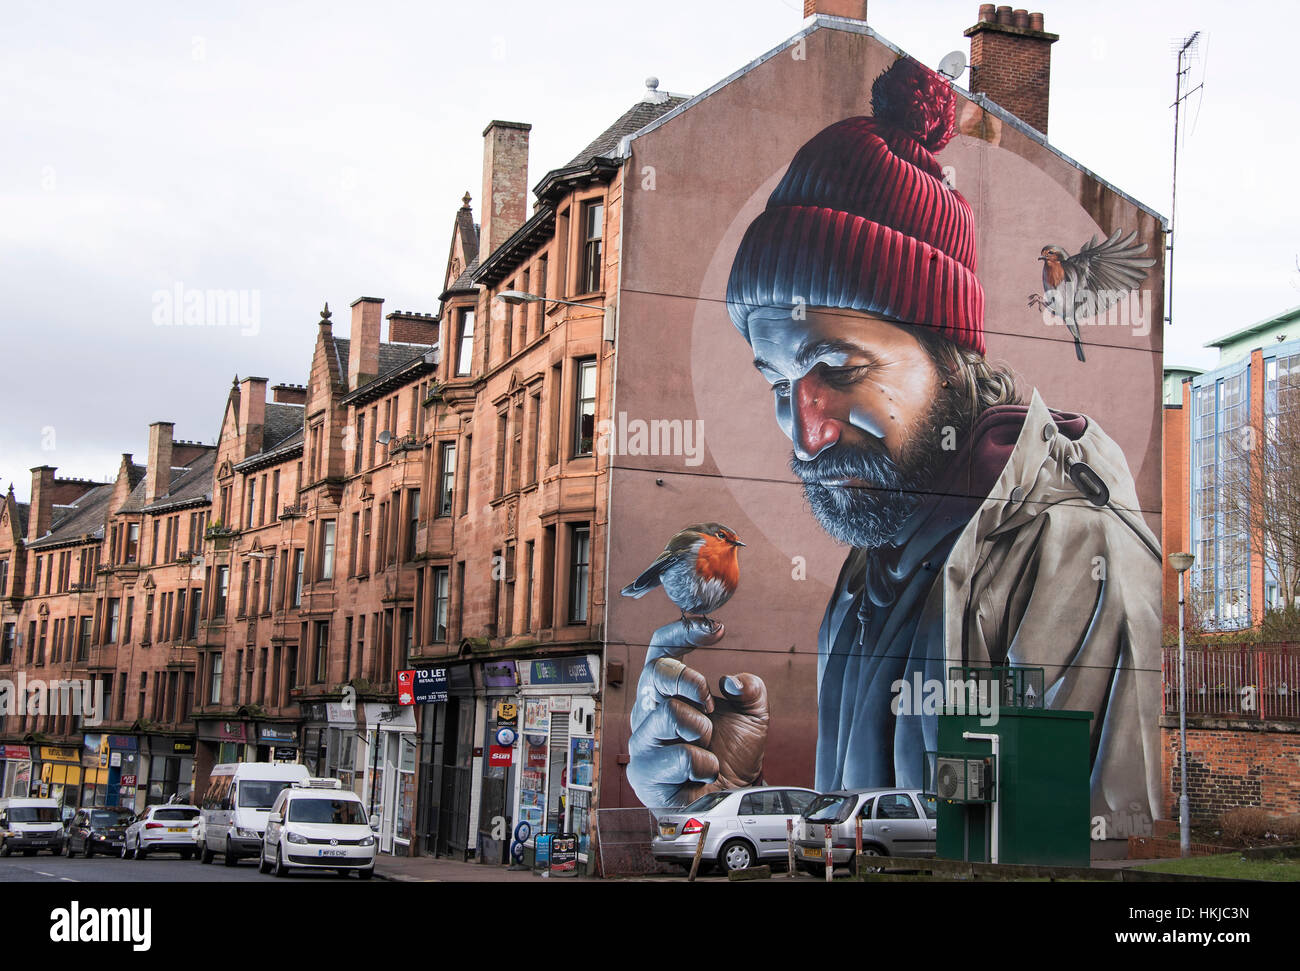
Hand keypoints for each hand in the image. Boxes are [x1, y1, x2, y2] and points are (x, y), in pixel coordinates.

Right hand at [626, 619, 768, 808]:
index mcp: (667, 692)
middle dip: (692, 683)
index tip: (716, 630)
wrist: (735, 798)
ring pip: (667, 712)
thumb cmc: (733, 754)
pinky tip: (705, 770)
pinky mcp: (644, 774)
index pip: (660, 650)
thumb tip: (733, 682)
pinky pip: (676, 756)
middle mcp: (648, 712)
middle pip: (655, 673)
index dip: (682, 632)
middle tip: (709, 704)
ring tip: (707, 743)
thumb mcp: (753, 715)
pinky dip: (703, 762)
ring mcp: (643, 742)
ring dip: (700, 728)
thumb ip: (751, 689)